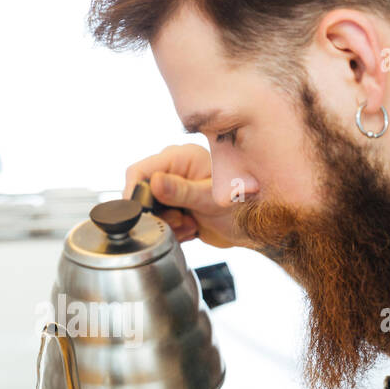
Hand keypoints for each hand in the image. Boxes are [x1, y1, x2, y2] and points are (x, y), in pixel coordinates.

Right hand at [123, 144, 248, 248]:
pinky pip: (161, 221)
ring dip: (167, 225)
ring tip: (190, 225)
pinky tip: (192, 229)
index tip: (141, 213)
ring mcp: (174, 189)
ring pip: (150, 211)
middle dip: (157, 214)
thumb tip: (154, 183)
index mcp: (180, 158)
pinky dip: (173, 231)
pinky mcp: (176, 206)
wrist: (254, 226)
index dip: (135, 193)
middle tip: (180, 221)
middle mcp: (174, 171)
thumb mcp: (211, 198)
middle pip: (142, 194)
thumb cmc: (243, 203)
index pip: (140, 171)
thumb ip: (181, 191)